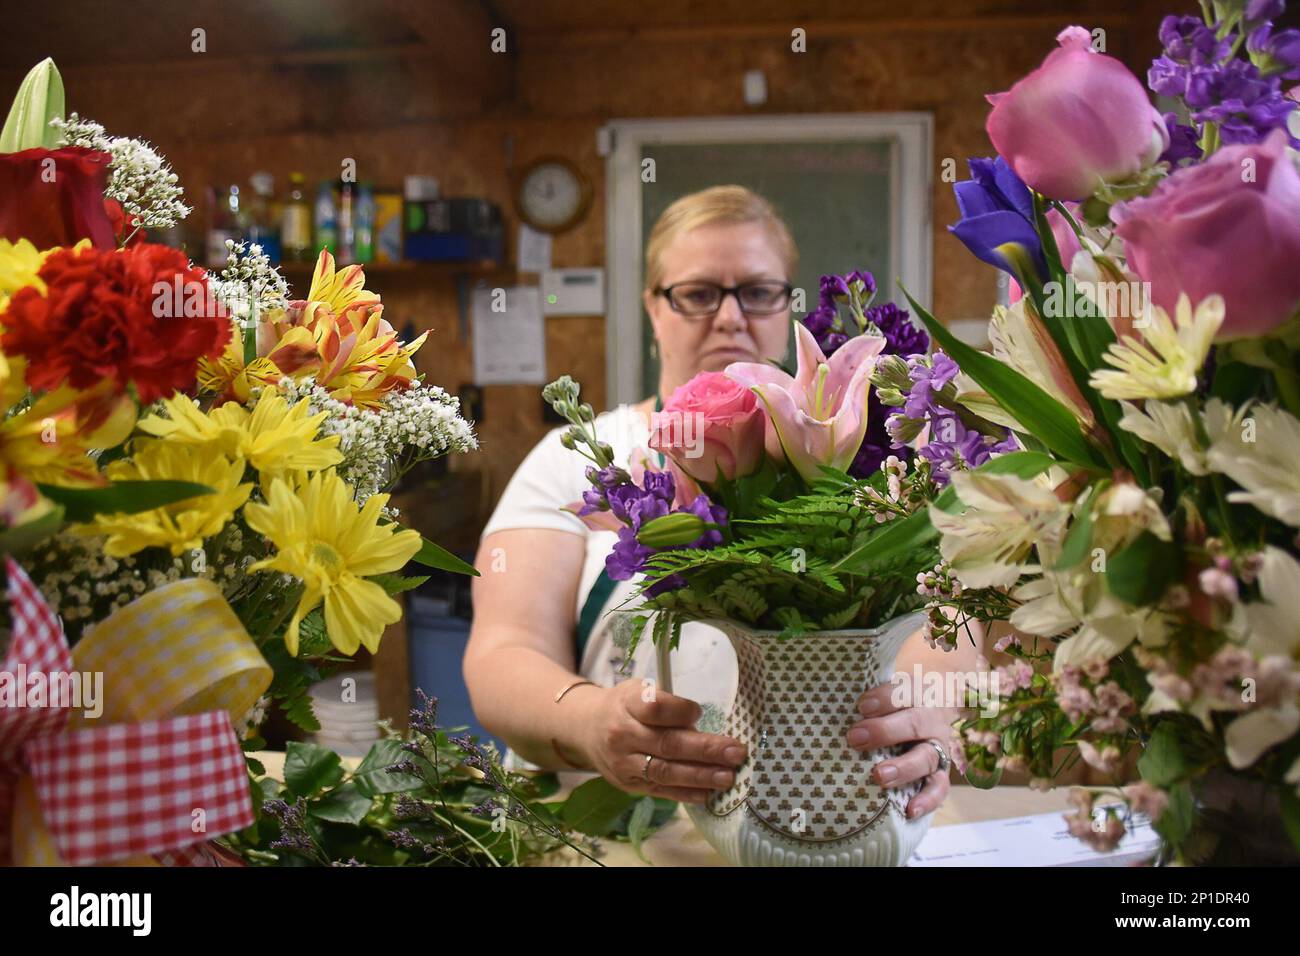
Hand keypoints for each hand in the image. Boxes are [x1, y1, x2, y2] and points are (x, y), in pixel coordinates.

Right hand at [576, 678, 747, 803]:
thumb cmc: (625, 707)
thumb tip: (700, 726)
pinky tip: (708, 793)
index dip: (681, 711)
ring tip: (728, 777)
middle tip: (736, 753)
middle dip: (706, 750)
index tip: (700, 712)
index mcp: (627, 704)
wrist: (587, 729)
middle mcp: (622, 735)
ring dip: (700, 776)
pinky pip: (660, 791)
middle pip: (667, 744)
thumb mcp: (639, 691)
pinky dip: (686, 793)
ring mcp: (623, 763)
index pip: (655, 708)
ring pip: (665, 771)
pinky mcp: (628, 784)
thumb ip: (667, 705)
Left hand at [846, 683, 960, 819]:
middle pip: (915, 723)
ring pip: (926, 757)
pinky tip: (910, 809)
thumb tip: (832, 710)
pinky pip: (939, 788)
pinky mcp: (941, 774)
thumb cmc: (900, 705)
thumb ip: (870, 701)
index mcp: (918, 694)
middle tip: (855, 738)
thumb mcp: (891, 693)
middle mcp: (932, 720)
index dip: (885, 698)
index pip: (905, 692)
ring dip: (903, 767)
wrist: (939, 715)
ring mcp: (938, 748)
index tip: (861, 706)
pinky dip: (927, 799)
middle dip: (884, 731)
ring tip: (879, 775)